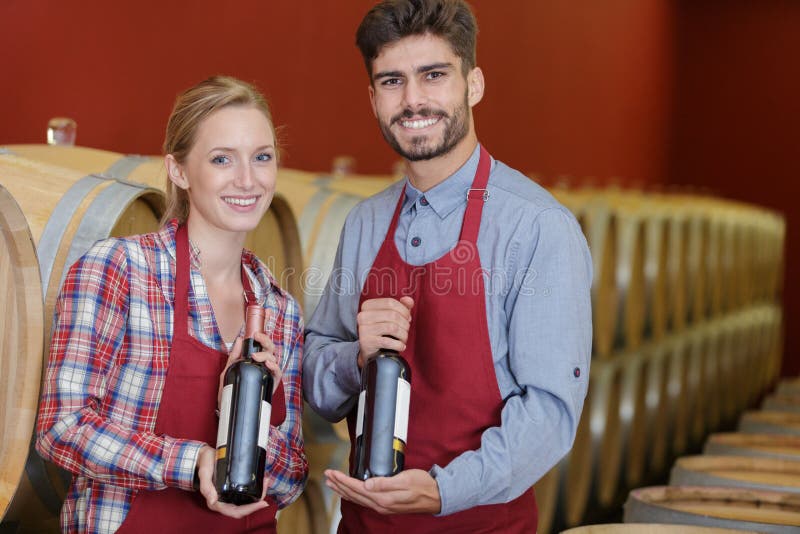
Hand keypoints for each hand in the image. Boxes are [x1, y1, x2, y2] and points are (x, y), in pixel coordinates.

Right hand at [196, 445, 268, 517]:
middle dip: (258, 501)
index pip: (235, 511)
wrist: (203, 457)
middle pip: (244, 508)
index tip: (262, 502)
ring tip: (266, 481)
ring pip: (246, 501)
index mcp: (216, 502)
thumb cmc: (204, 465)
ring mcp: (229, 496)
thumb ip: (207, 487)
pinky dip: (254, 489)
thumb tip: (213, 501)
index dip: (250, 509)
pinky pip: (245, 494)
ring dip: (258, 494)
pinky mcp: (233, 489)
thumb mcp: (204, 473)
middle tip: (266, 485)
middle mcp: (224, 501)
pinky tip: (261, 480)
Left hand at [219, 333, 282, 403]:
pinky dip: (274, 368)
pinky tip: (268, 365)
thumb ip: (234, 356)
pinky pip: (277, 374)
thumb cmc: (229, 390)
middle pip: (270, 350)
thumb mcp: (228, 370)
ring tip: (255, 357)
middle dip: (265, 342)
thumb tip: (239, 340)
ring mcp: (268, 375)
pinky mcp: (271, 384)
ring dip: (266, 355)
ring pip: (274, 359)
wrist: (228, 409)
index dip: (262, 338)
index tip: (255, 334)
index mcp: (255, 361)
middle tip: (257, 338)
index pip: (262, 346)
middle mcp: (263, 366)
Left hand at [324, 468, 440, 514]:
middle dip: (339, 485)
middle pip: (354, 494)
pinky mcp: (386, 505)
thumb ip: (385, 483)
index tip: (332, 473)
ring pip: (357, 498)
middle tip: (327, 476)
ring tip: (332, 484)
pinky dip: (354, 494)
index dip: (342, 480)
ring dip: (344, 490)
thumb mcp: (405, 480)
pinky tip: (351, 492)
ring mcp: (383, 506)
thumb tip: (367, 484)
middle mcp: (380, 505)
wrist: (436, 496)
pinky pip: (364, 500)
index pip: (356, 488)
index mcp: (383, 498)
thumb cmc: (423, 485)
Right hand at [357, 296, 413, 367]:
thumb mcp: (391, 316)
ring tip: (403, 338)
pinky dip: (398, 345)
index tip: (408, 317)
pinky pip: (388, 341)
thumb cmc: (382, 331)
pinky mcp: (367, 342)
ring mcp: (364, 329)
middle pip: (392, 315)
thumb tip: (409, 300)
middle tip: (406, 329)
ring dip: (403, 335)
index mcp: (368, 306)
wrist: (371, 351)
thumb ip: (402, 306)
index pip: (390, 302)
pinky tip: (401, 346)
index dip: (404, 310)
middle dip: (404, 324)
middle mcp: (363, 316)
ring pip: (392, 328)